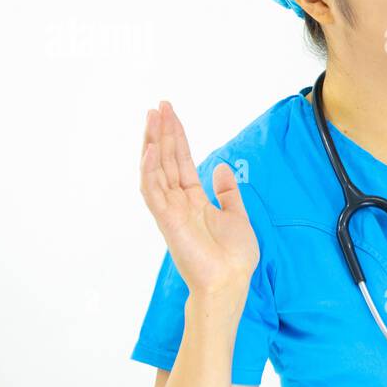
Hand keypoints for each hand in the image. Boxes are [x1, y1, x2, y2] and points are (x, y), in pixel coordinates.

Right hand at [138, 100, 259, 296]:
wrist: (231, 281)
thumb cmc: (234, 256)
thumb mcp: (236, 215)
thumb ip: (227, 192)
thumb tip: (221, 167)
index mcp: (193, 200)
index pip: (181, 161)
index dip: (176, 137)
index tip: (171, 113)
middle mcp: (178, 202)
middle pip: (166, 159)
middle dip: (163, 132)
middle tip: (159, 105)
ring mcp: (170, 210)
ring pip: (156, 169)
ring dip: (153, 143)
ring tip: (153, 117)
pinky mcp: (166, 220)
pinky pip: (152, 191)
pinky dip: (150, 169)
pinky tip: (150, 148)